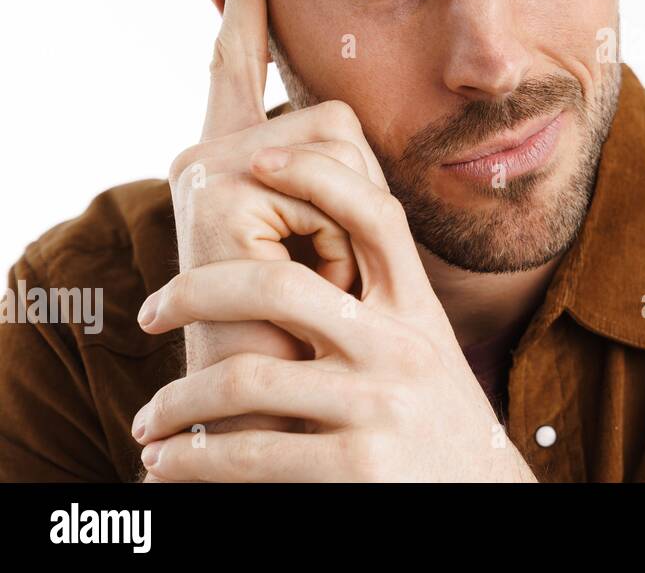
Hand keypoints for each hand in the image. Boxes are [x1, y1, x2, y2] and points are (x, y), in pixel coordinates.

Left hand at [134, 144, 536, 481]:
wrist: (481, 498)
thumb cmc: (437, 417)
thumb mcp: (427, 345)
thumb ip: (382, 299)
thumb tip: (319, 231)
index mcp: (418, 308)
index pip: (375, 214)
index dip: (319, 175)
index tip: (258, 160)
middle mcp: (403, 347)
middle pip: (281, 284)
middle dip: (195, 290)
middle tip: (152, 311)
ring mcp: (380, 407)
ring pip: (248, 381)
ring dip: (177, 401)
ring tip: (149, 420)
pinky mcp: (358, 469)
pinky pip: (251, 455)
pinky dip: (195, 461)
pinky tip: (172, 464)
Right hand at [153, 0, 388, 474]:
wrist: (279, 414)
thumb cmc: (315, 333)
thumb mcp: (333, 243)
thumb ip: (333, 177)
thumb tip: (337, 121)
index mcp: (230, 163)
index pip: (237, 66)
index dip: (240, 1)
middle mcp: (208, 157)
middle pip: (335, 117)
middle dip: (359, 194)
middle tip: (328, 267)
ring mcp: (205, 171)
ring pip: (338, 145)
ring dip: (353, 222)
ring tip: (319, 280)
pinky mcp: (215, 193)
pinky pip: (324, 179)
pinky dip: (338, 238)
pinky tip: (307, 279)